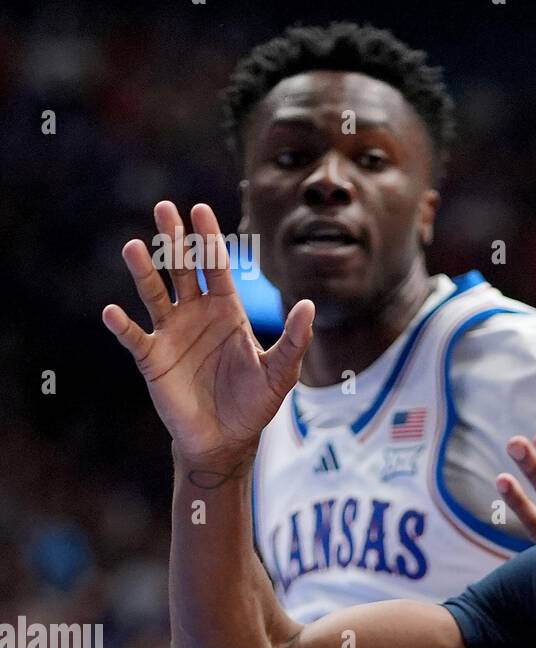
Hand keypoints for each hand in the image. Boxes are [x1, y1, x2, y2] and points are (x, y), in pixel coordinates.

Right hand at [102, 201, 314, 467]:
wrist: (227, 439)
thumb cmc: (255, 403)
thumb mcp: (281, 371)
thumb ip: (294, 338)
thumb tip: (308, 305)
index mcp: (227, 310)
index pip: (216, 266)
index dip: (209, 239)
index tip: (199, 209)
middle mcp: (196, 314)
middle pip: (182, 268)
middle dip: (175, 240)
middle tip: (165, 208)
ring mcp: (172, 333)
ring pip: (154, 294)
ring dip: (144, 271)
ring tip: (135, 247)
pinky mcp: (153, 358)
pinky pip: (135, 337)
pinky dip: (123, 326)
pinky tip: (114, 312)